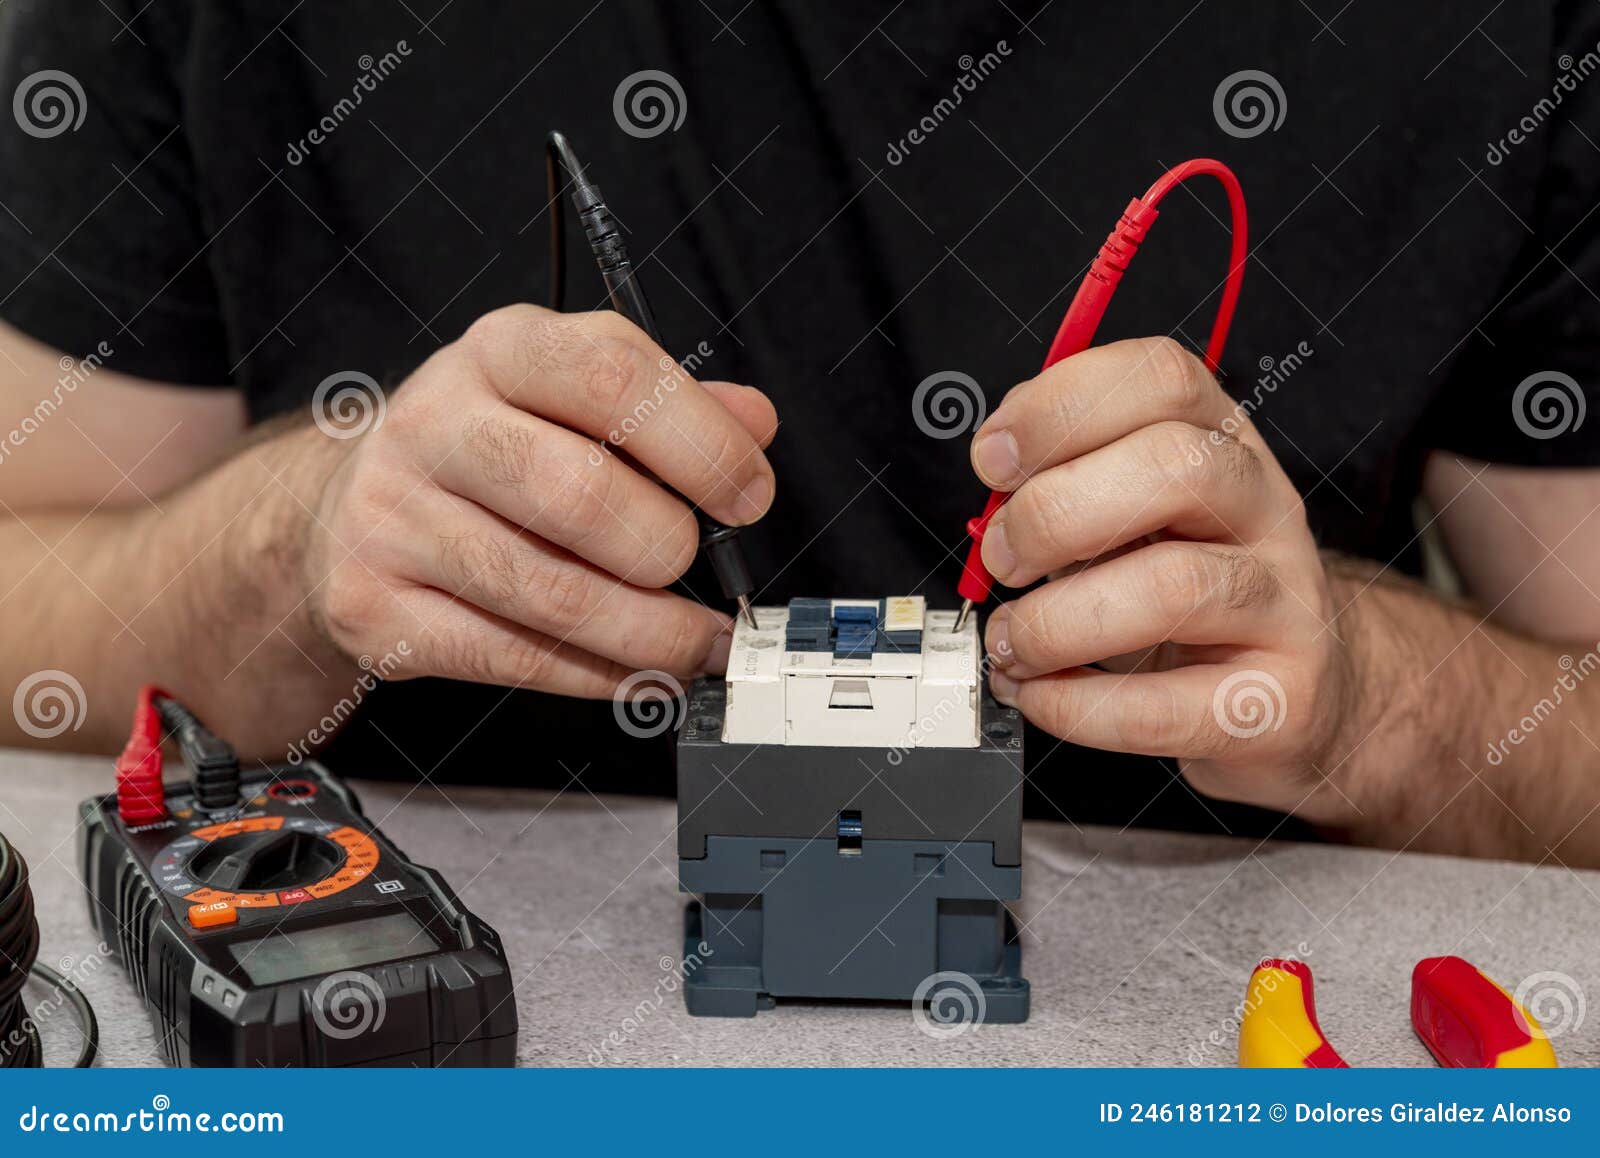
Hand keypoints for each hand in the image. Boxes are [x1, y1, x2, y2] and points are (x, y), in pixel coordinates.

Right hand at [302, 304, 776, 697]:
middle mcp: (436, 424)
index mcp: (499, 350)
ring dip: (650, 633)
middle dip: (667, 545)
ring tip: (696, 641)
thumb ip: (667, 403)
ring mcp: (395, 519)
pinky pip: (514, 657)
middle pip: (578, 492)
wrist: (345, 508)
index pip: (612, 375)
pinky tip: (641, 674)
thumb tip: (754, 423)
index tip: (750, 495)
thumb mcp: (569, 395)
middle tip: (695, 565)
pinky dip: (599, 676)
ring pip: (550, 593)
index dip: (702, 442)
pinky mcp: (376, 607)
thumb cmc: (488, 449)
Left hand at [970, 336, 1358, 822]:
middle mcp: (1262, 508)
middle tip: (1003, 561)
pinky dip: (1076, 706)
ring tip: (1013, 641)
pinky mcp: (1275, 700)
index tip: (993, 460)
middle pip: (1173, 467)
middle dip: (1053, 515)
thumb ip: (1067, 483)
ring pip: (1172, 586)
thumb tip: (995, 497)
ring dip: (1056, 621)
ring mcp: (1282, 602)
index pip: (1161, 379)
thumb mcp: (1135, 512)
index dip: (1060, 408)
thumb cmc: (1191, 585)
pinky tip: (1039, 695)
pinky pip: (1163, 706)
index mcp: (1221, 440)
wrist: (1302, 687)